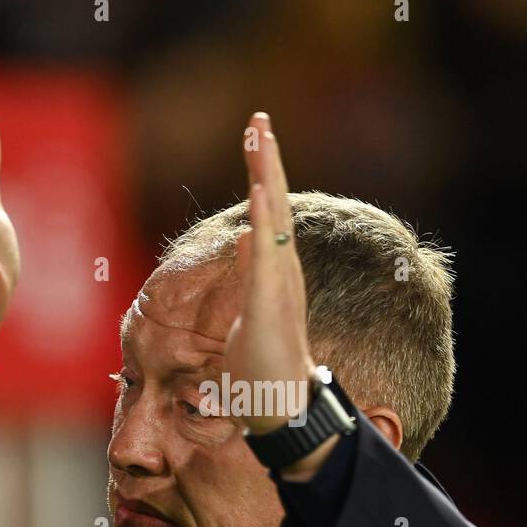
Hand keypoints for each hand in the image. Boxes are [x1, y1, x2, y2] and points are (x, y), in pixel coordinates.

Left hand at [226, 113, 316, 437]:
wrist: (282, 407)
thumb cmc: (265, 367)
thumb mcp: (248, 309)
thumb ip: (250, 273)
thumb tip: (244, 238)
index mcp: (275, 272)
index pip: (268, 214)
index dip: (262, 175)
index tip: (255, 138)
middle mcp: (282, 272)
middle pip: (274, 205)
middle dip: (266, 161)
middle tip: (258, 119)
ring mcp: (279, 285)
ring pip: (273, 220)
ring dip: (266, 177)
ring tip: (259, 135)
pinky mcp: (270, 303)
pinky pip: (267, 254)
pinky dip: (264, 220)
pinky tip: (259, 190)